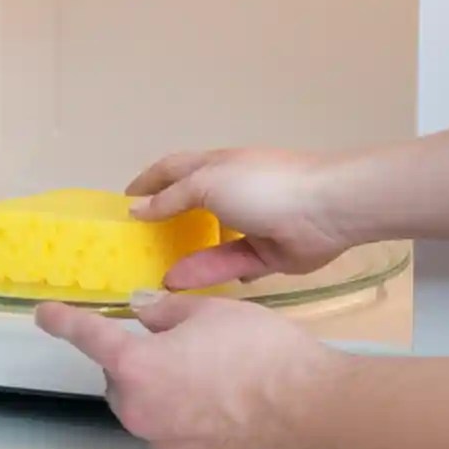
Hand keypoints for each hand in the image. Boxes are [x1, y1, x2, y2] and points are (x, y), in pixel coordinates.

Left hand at [34, 293, 349, 448]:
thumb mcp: (208, 311)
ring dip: (160, 390)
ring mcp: (164, 443)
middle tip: (176, 342)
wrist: (310, 408)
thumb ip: (164, 311)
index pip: (88, 338)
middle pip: (119, 378)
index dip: (63, 322)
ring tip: (207, 373)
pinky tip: (219, 404)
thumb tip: (142, 311)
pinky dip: (184, 417)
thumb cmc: (260, 351)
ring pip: (145, 408)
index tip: (44, 314)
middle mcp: (141, 410)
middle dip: (136, 359)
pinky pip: (172, 432)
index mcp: (137, 366)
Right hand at [125, 148, 355, 289]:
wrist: (326, 210)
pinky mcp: (266, 253)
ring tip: (155, 274)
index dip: (147, 182)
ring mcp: (250, 223)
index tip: (123, 202)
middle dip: (165, 223)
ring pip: (209, 242)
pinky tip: (183, 284)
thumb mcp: (208, 182)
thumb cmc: (263, 185)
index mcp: (217, 165)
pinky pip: (231, 264)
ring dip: (184, 255)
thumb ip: (171, 198)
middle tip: (137, 246)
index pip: (173, 169)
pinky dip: (209, 272)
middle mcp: (231, 192)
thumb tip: (137, 208)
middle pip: (191, 207)